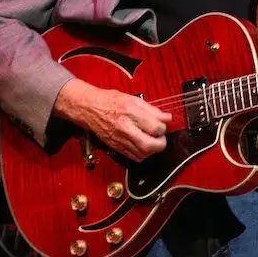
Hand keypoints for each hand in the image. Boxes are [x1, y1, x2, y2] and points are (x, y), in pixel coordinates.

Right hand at [55, 79, 172, 161]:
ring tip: (152, 140)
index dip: (163, 127)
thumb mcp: (134, 99)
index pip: (155, 127)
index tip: (163, 124)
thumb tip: (167, 118)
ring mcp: (119, 140)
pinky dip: (142, 154)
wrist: (90, 108)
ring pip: (142, 154)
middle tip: (161, 137)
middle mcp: (125, 128)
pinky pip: (133, 157)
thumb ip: (152, 110)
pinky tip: (143, 145)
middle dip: (161, 143)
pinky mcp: (116, 147)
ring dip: (152, 150)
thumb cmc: (111, 101)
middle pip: (149, 145)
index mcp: (131, 113)